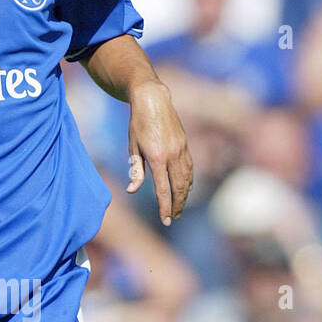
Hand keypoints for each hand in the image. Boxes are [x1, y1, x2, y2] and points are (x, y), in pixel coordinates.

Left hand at [127, 79, 193, 225]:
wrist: (154, 100)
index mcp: (157, 157)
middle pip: (178, 188)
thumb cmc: (138, 123)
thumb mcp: (132, 146)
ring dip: (183, 196)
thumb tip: (132, 190)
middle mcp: (173, 155)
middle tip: (172, 218)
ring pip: (187, 180)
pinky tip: (184, 190)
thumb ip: (135, 170)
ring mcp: (182, 150)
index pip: (163, 190)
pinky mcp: (185, 145)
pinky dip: (188, 182)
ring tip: (178, 208)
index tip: (165, 220)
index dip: (165, 207)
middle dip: (176, 206)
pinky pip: (189, 169)